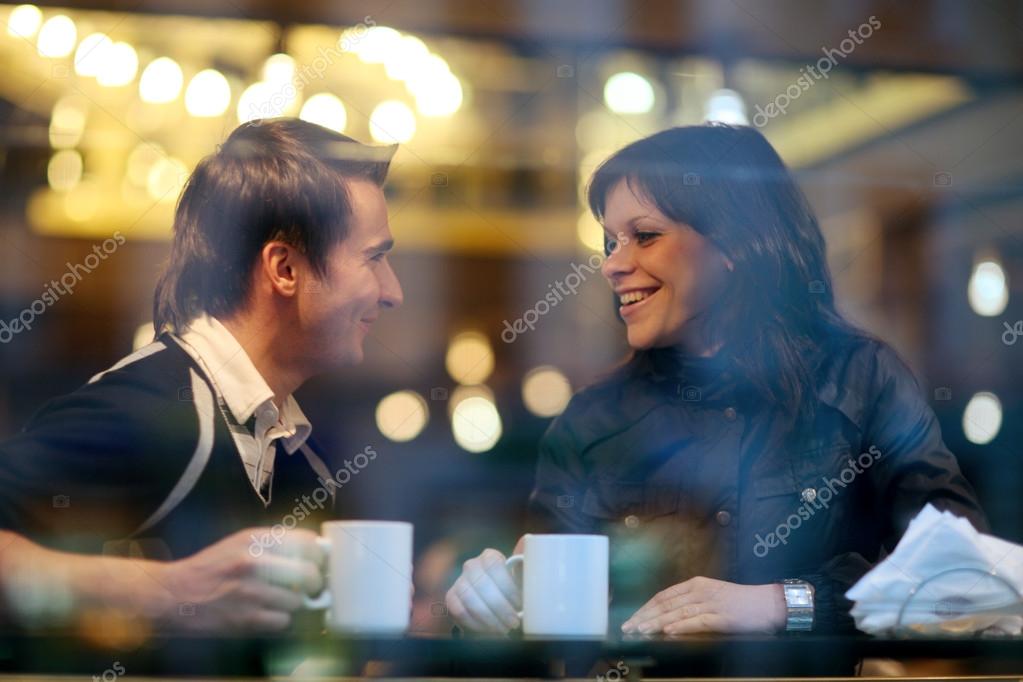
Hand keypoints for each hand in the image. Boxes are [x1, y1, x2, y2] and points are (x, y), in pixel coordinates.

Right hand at [154, 527, 325, 632]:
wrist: (172, 595)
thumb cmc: (211, 568)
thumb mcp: (240, 543)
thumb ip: (274, 543)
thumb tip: (313, 550)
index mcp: (255, 539)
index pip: (307, 541)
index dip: (317, 555)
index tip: (316, 563)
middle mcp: (254, 562)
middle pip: (309, 573)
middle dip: (313, 583)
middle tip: (308, 588)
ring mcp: (250, 591)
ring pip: (298, 601)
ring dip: (293, 605)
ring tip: (278, 602)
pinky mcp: (245, 619)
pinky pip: (283, 622)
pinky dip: (279, 621)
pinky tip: (266, 615)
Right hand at [444, 548, 521, 633]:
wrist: (490, 603)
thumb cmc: (509, 591)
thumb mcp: (519, 581)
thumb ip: (525, 571)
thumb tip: (532, 548)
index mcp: (490, 557)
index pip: (494, 565)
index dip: (507, 586)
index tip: (519, 603)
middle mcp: (472, 565)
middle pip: (482, 584)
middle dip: (500, 607)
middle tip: (514, 622)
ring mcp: (459, 581)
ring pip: (470, 598)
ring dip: (489, 617)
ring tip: (503, 629)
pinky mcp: (451, 598)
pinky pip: (460, 611)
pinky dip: (476, 624)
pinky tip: (489, 630)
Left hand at [622, 577, 785, 634]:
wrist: (769, 604)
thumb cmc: (742, 602)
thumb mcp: (712, 596)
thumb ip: (691, 604)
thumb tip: (668, 619)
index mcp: (696, 584)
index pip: (664, 596)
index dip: (646, 607)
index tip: (632, 618)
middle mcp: (700, 591)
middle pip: (666, 604)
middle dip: (645, 616)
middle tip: (628, 627)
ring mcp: (711, 603)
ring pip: (677, 613)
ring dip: (656, 623)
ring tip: (641, 631)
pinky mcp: (722, 617)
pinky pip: (697, 621)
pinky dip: (680, 626)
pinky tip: (668, 631)